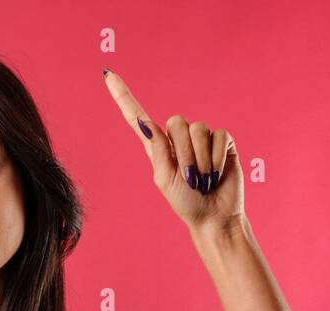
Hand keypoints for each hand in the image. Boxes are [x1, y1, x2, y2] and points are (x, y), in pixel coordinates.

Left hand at [103, 68, 243, 233]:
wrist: (213, 216)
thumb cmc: (185, 202)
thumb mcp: (164, 179)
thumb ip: (157, 150)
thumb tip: (146, 123)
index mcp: (157, 147)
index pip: (138, 117)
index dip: (124, 97)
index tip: (108, 75)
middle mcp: (178, 137)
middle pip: (177, 122)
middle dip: (184, 154)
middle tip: (190, 179)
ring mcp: (202, 138)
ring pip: (198, 128)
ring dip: (200, 160)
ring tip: (203, 179)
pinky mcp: (222, 141)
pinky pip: (218, 135)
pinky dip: (216, 159)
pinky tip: (216, 174)